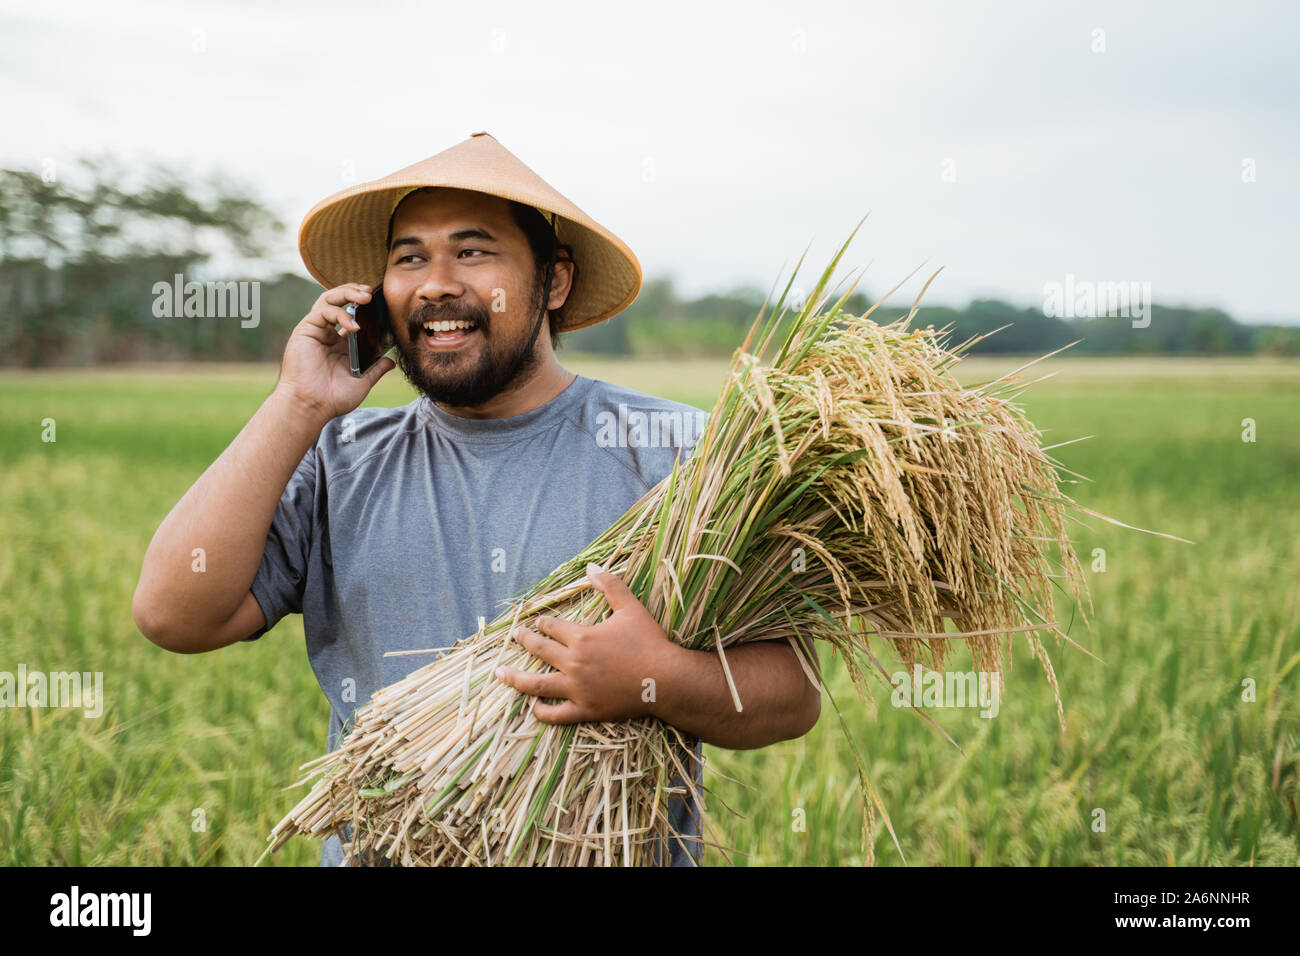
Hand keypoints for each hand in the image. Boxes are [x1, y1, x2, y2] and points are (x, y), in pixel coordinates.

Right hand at [274, 283, 394, 424]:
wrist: (311, 406)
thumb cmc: (333, 398)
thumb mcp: (362, 382)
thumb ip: (376, 369)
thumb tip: (391, 362)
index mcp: (340, 343)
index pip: (352, 315)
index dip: (364, 307)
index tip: (382, 303)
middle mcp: (327, 333)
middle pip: (340, 301)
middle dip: (355, 292)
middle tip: (372, 292)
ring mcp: (316, 330)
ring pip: (329, 299)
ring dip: (348, 293)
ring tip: (365, 297)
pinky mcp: (306, 330)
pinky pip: (323, 311)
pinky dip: (340, 314)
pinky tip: (353, 326)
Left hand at [494, 563, 680, 723]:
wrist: (666, 680)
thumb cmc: (649, 642)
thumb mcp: (631, 608)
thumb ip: (610, 586)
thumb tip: (591, 566)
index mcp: (583, 637)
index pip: (551, 627)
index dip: (542, 623)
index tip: (537, 622)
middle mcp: (574, 663)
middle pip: (539, 650)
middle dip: (525, 641)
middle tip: (516, 636)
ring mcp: (577, 688)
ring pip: (537, 684)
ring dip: (516, 679)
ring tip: (501, 674)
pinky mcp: (585, 709)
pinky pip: (556, 714)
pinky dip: (542, 712)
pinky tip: (533, 707)